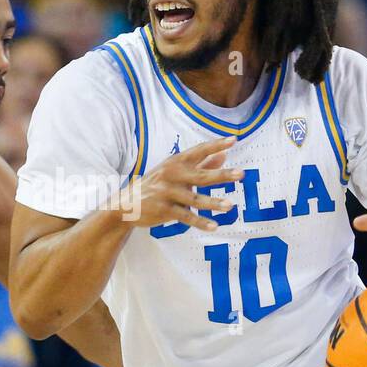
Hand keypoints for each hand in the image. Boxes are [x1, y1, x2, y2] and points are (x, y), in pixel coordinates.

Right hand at [115, 136, 243, 230]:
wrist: (126, 204)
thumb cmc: (156, 185)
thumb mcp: (176, 171)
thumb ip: (201, 164)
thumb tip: (224, 155)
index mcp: (176, 162)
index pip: (199, 151)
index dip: (216, 145)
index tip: (233, 140)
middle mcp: (172, 175)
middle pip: (201, 175)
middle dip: (222, 175)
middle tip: (241, 174)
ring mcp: (167, 193)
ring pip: (195, 199)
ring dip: (213, 203)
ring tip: (231, 206)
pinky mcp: (163, 210)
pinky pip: (186, 217)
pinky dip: (200, 222)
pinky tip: (214, 226)